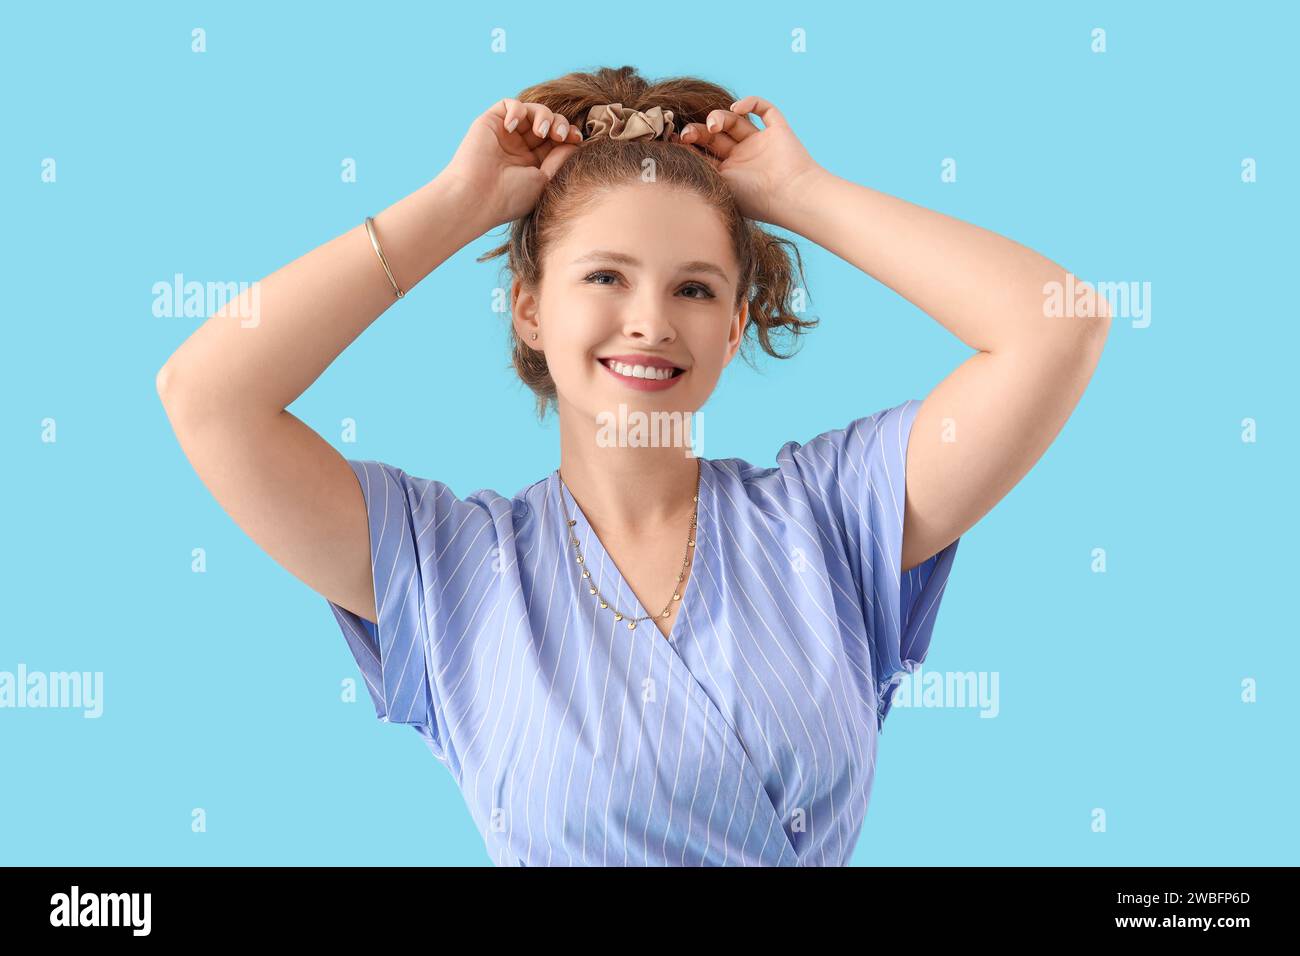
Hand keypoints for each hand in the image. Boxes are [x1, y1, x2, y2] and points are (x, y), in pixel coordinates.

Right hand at [440, 98, 583, 229]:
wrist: (477, 198)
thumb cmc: (511, 197)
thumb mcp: (545, 180)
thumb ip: (560, 159)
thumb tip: (576, 142)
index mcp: (533, 164)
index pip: (556, 140)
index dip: (569, 134)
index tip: (577, 138)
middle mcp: (519, 148)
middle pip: (548, 122)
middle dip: (559, 123)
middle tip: (560, 134)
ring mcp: (505, 135)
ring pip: (531, 110)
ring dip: (543, 115)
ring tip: (541, 131)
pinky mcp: (490, 123)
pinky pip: (509, 104)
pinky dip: (517, 110)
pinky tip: (513, 127)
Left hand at [677, 95, 825, 227]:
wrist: (790, 195)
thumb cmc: (752, 197)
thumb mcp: (717, 182)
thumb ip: (697, 166)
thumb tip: (671, 153)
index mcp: (728, 173)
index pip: (703, 151)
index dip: (687, 142)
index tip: (672, 137)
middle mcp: (743, 157)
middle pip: (715, 134)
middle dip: (699, 130)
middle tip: (688, 133)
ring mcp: (760, 143)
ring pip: (734, 120)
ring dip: (719, 116)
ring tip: (713, 124)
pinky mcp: (777, 131)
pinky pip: (764, 108)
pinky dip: (750, 102)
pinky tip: (736, 108)